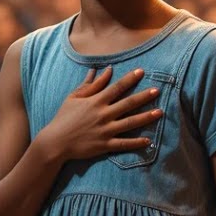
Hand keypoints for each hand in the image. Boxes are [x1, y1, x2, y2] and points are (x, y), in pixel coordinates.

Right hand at [40, 67, 161, 161]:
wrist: (55, 142)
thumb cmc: (64, 117)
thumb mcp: (74, 97)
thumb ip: (91, 84)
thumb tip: (105, 70)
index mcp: (95, 102)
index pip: (116, 88)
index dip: (130, 79)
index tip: (142, 72)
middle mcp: (102, 115)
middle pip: (127, 104)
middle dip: (144, 96)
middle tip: (158, 90)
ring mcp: (105, 131)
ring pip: (130, 123)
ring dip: (146, 117)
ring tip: (160, 112)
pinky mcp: (105, 145)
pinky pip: (124, 144)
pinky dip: (136, 142)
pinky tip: (148, 140)